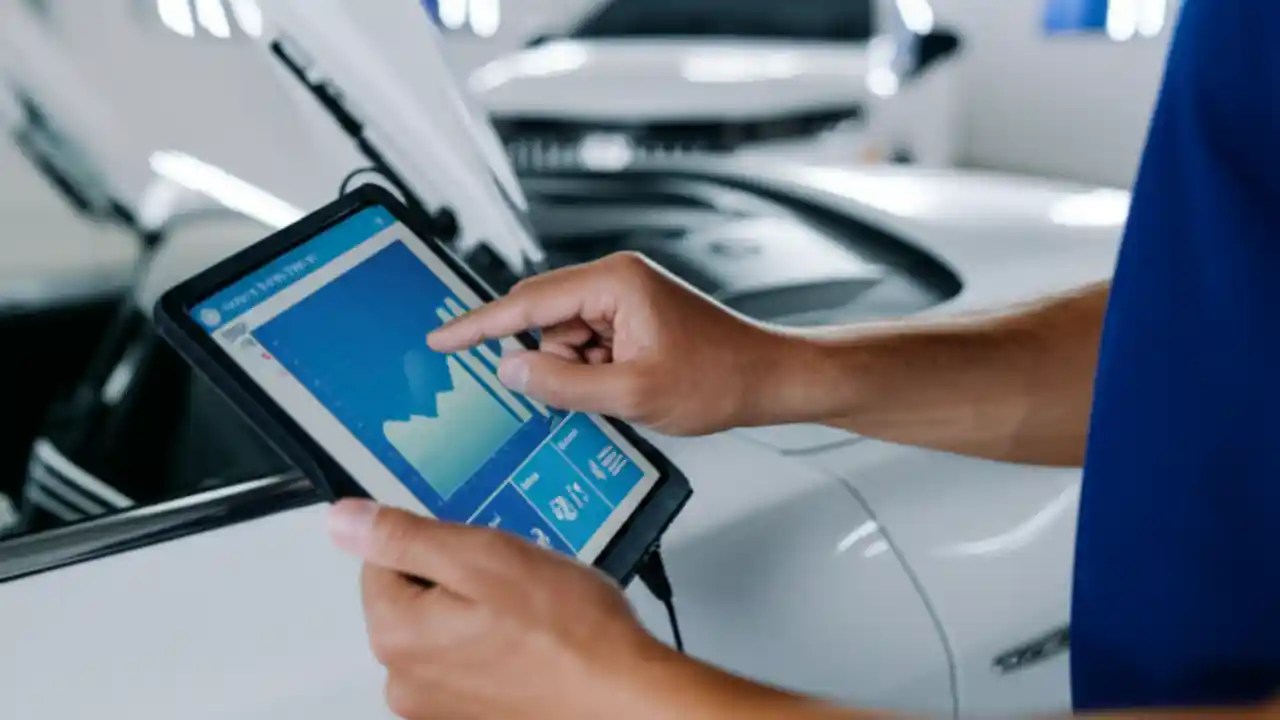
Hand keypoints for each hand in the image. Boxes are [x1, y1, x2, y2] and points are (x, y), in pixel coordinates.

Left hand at [328, 499, 682, 719]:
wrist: (623, 698)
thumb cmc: (567, 631)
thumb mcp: (482, 557)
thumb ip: (404, 537)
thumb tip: (343, 520)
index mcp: (396, 634)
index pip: (382, 558)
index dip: (437, 542)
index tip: (480, 551)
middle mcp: (403, 680)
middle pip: (411, 596)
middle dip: (457, 577)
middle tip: (513, 581)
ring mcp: (435, 707)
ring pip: (441, 628)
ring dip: (477, 613)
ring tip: (530, 613)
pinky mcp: (467, 718)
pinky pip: (466, 662)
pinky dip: (493, 647)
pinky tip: (532, 643)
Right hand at [429, 252, 811, 435]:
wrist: (768, 380)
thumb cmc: (719, 377)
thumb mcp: (633, 392)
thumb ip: (565, 384)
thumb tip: (512, 371)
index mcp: (613, 282)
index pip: (527, 302)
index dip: (478, 325)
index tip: (441, 339)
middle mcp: (615, 281)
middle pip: (545, 322)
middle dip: (554, 363)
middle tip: (594, 389)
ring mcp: (624, 300)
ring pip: (564, 340)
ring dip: (578, 373)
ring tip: (626, 389)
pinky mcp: (632, 320)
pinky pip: (588, 348)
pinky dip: (593, 373)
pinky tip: (626, 387)